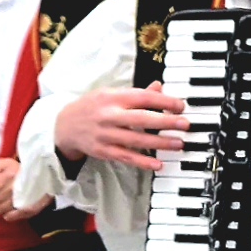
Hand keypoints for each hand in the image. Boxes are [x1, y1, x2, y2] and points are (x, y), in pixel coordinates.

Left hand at [0, 156, 49, 221]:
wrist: (44, 176)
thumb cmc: (20, 170)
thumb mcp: (7, 163)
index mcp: (10, 173)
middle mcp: (16, 186)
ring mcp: (23, 199)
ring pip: (3, 208)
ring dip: (0, 208)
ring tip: (2, 205)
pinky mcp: (31, 208)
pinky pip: (15, 215)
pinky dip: (9, 216)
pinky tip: (7, 214)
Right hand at [55, 82, 188, 171]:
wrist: (64, 125)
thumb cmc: (93, 107)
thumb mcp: (110, 93)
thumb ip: (136, 93)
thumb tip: (160, 86)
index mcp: (113, 97)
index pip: (142, 97)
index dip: (163, 101)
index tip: (181, 105)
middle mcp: (109, 115)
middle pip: (141, 119)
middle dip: (165, 122)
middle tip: (185, 124)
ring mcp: (106, 134)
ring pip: (136, 140)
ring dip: (159, 143)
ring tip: (178, 144)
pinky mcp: (103, 151)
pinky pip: (126, 157)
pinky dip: (142, 162)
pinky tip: (158, 164)